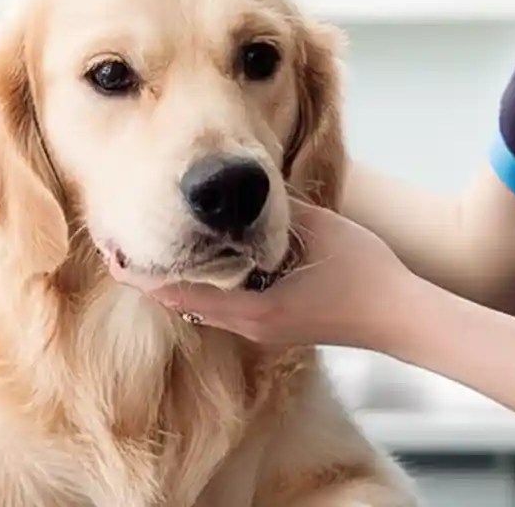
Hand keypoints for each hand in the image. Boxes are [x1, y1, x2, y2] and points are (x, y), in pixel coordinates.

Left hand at [110, 199, 419, 348]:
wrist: (400, 316)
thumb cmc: (365, 273)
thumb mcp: (316, 228)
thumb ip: (274, 208)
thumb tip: (239, 185)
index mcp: (250, 308)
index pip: (177, 293)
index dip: (141, 273)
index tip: (113, 248)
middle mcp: (247, 325)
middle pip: (181, 301)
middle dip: (153, 273)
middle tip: (122, 240)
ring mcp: (260, 329)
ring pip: (202, 304)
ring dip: (179, 278)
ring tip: (154, 244)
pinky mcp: (272, 325)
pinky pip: (225, 305)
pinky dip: (206, 282)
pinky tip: (202, 257)